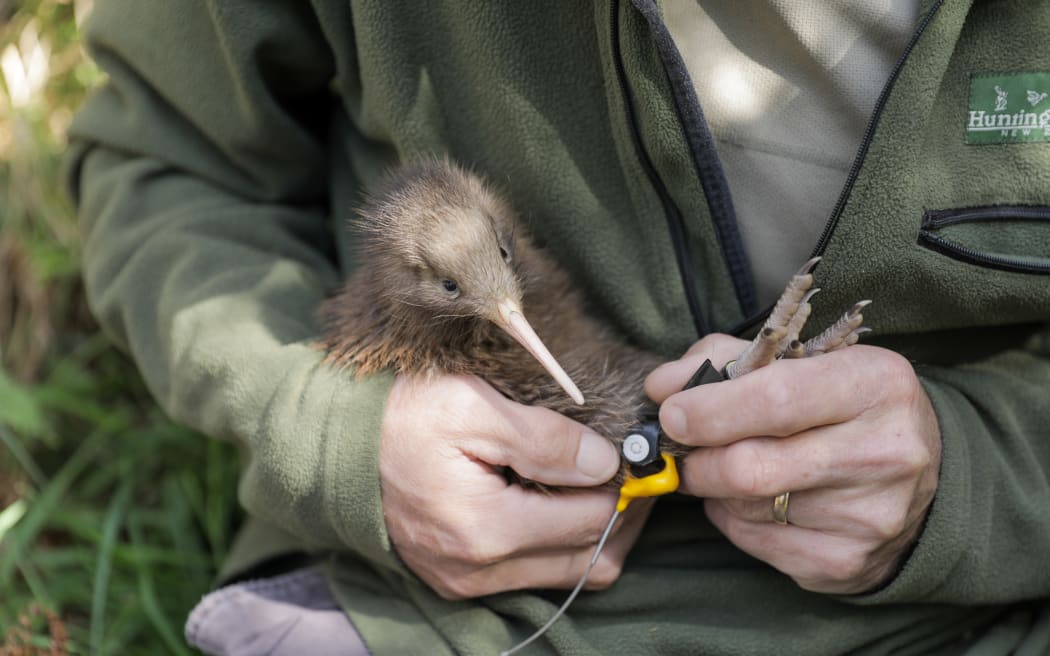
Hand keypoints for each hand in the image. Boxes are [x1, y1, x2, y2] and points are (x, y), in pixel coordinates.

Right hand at [380, 373, 651, 599]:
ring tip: (603, 484)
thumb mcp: (471, 407)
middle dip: (623, 515)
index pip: (591, 519)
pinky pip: (534, 575)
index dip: (626, 487)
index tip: (642, 454)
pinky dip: (561, 544)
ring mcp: (467, 580)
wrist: (334, 444)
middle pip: (589, 559)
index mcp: (484, 527)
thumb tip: (605, 462)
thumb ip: (543, 439)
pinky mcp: (458, 579)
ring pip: (567, 574)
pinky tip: (562, 502)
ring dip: (596, 533)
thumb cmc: (399, 415)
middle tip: (634, 471)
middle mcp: (478, 569)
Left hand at [645, 334, 941, 593]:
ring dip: (716, 488)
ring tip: (729, 467)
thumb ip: (724, 360)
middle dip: (698, 459)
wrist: (923, 474)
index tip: (671, 414)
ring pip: (746, 507)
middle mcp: (883, 452)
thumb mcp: (800, 361)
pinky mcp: (848, 563)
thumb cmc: (840, 405)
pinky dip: (735, 520)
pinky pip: (756, 542)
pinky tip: (755, 501)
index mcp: (874, 384)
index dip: (710, 410)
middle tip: (684, 448)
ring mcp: (870, 515)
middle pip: (751, 467)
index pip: (776, 399)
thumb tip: (661, 387)